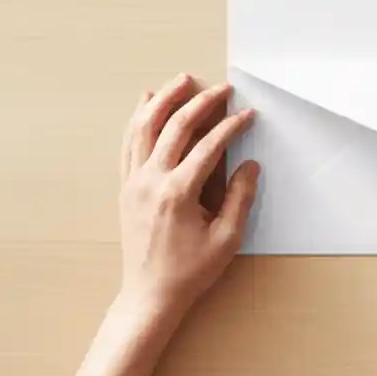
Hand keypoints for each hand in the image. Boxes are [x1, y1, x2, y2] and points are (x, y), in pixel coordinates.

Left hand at [118, 73, 258, 317]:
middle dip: (201, 102)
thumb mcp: (226, 239)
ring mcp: (134, 181)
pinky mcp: (126, 186)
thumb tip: (250, 166)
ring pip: (144, 127)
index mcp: (177, 193)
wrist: (150, 295)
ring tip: (182, 80)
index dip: (231, 126)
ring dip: (164, 99)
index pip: (208, 146)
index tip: (248, 115)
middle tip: (222, 89)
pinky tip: (147, 102)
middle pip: (175, 127)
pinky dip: (138, 118)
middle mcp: (151, 181)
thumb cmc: (189, 271)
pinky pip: (129, 143)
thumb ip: (240, 199)